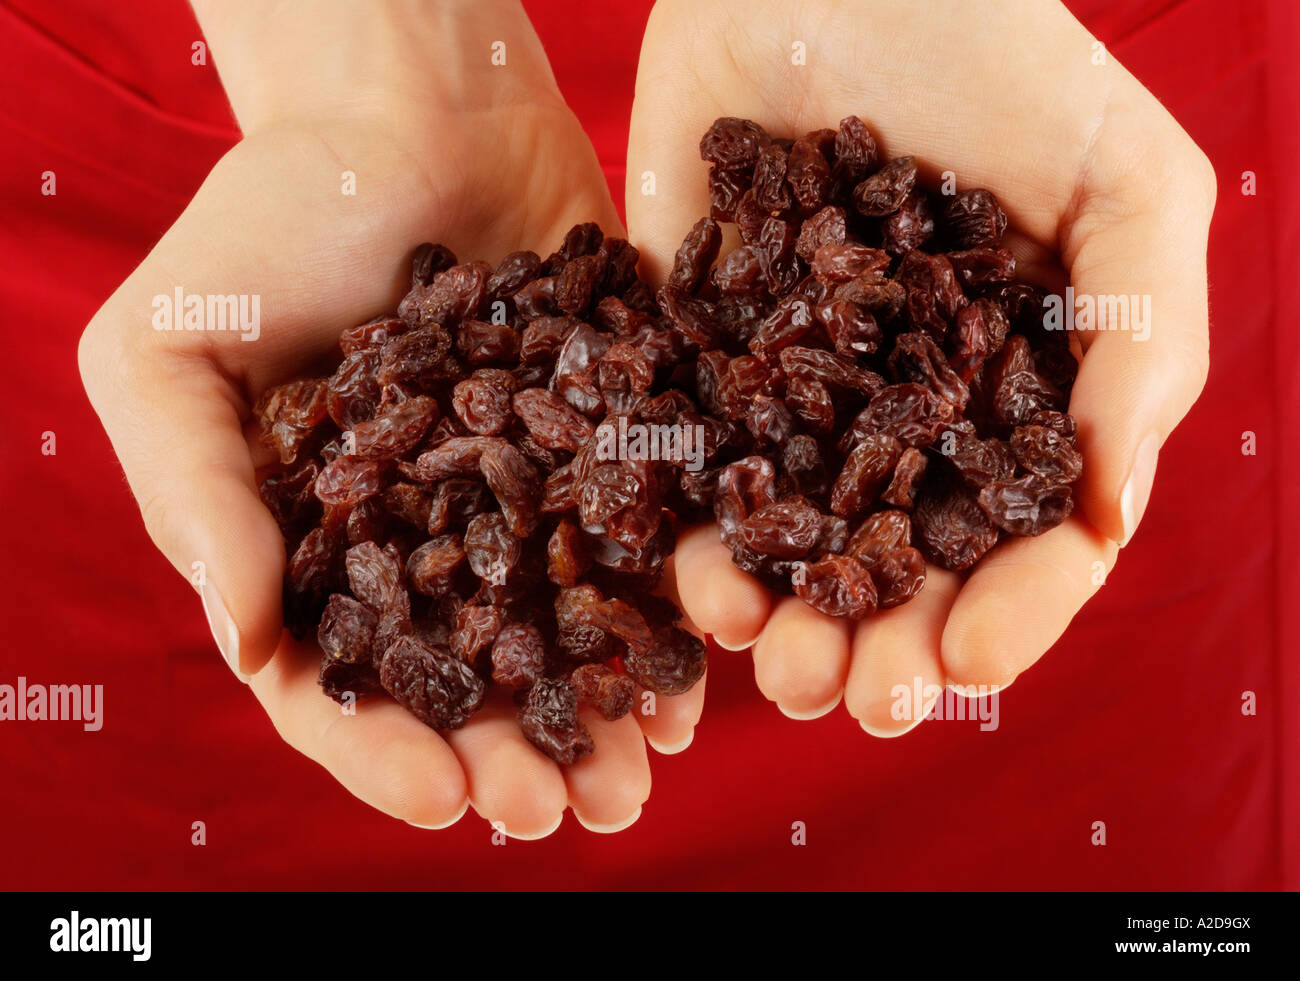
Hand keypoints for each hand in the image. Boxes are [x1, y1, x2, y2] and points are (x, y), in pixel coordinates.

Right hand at [78, 0, 700, 835]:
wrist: (408, 109)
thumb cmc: (267, 222)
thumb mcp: (170, 349)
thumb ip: (195, 497)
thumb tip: (249, 646)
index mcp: (313, 548)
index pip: (341, 682)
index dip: (385, 751)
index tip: (447, 802)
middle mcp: (424, 541)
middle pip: (470, 678)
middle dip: (519, 752)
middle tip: (575, 812)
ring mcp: (521, 497)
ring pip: (566, 630)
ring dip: (607, 707)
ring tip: (650, 768)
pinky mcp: (603, 442)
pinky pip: (639, 540)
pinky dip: (669, 604)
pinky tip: (702, 661)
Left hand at [626, 0, 1213, 729]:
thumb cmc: (1003, 58)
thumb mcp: (1130, 184)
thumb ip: (1141, 348)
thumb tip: (1109, 520)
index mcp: (1014, 399)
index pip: (1021, 540)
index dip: (1006, 615)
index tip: (967, 663)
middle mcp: (904, 420)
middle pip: (896, 568)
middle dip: (881, 647)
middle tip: (853, 700)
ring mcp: (794, 398)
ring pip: (789, 544)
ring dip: (782, 618)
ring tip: (770, 660)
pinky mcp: (693, 364)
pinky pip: (687, 470)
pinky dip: (687, 532)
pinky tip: (691, 578)